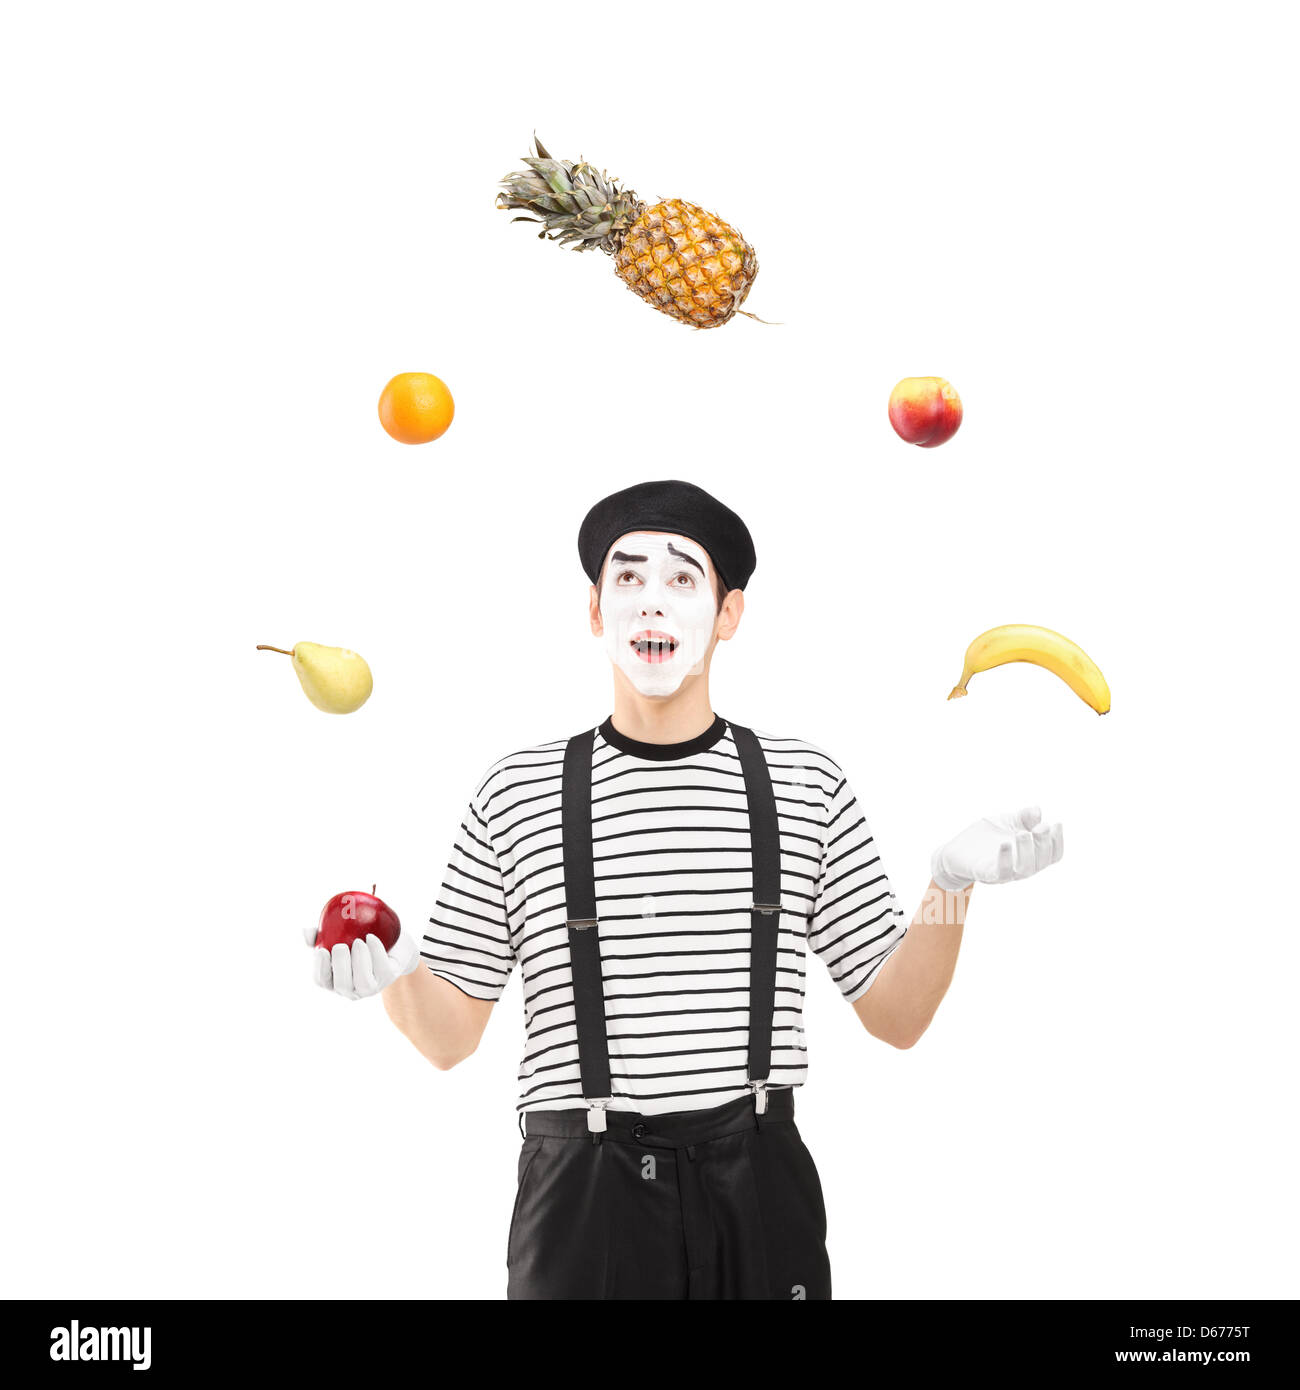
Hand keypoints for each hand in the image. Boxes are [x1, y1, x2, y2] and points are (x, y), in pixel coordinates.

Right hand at [303, 924, 420, 1000]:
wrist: (394, 940)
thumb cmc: (361, 938)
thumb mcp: (340, 935)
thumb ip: (321, 935)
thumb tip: (306, 932)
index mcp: (335, 979)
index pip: (321, 980)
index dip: (320, 968)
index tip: (321, 951)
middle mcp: (352, 988)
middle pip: (341, 984)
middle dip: (340, 966)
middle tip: (340, 946)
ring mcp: (372, 986)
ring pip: (363, 981)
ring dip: (359, 961)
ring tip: (359, 941)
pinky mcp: (389, 977)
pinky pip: (381, 968)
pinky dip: (375, 952)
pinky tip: (371, 938)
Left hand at [931, 806, 1063, 891]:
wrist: (955, 850)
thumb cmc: (985, 837)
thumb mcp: (1006, 821)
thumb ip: (1022, 817)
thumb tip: (1038, 810)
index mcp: (1029, 855)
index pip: (1052, 855)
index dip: (1057, 841)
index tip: (1056, 823)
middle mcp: (1020, 866)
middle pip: (1041, 862)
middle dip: (1044, 844)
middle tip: (1040, 827)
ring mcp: (1005, 872)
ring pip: (1025, 870)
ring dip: (1027, 851)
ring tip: (1023, 833)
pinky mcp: (987, 874)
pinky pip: (1000, 872)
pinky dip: (1005, 859)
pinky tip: (1005, 844)